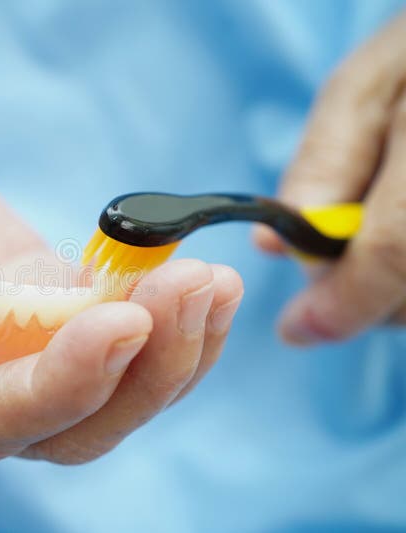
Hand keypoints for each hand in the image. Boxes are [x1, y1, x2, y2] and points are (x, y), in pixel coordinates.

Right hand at [0, 110, 242, 462]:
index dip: (58, 385)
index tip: (122, 320)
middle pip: (67, 427)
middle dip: (141, 373)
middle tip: (193, 290)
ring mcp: (5, 348)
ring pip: (106, 392)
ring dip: (172, 349)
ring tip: (211, 282)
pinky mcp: (38, 306)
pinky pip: (113, 336)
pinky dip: (165, 318)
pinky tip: (199, 277)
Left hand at [254, 11, 405, 344]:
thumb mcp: (366, 89)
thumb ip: (324, 164)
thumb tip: (278, 246)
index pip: (393, 254)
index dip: (341, 304)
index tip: (295, 329)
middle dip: (359, 295)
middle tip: (327, 261)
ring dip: (388, 291)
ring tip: (369, 234)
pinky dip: (405, 278)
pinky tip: (392, 234)